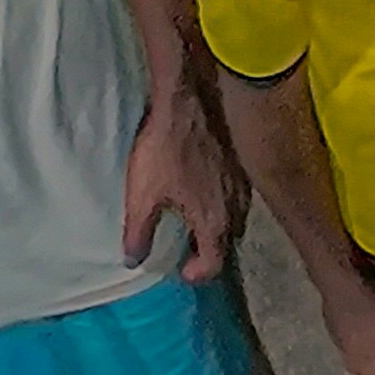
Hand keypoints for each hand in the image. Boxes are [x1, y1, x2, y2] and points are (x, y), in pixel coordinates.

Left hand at [123, 83, 242, 281]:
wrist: (187, 101)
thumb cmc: (164, 150)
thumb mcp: (143, 196)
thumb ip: (139, 233)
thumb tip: (133, 262)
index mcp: (212, 224)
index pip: (213, 265)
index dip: (195, 273)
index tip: (179, 270)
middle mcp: (235, 211)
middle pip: (227, 246)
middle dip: (208, 253)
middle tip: (185, 250)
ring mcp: (241, 189)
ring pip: (234, 223)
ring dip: (216, 231)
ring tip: (193, 225)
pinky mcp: (240, 168)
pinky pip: (236, 202)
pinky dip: (222, 209)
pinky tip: (204, 196)